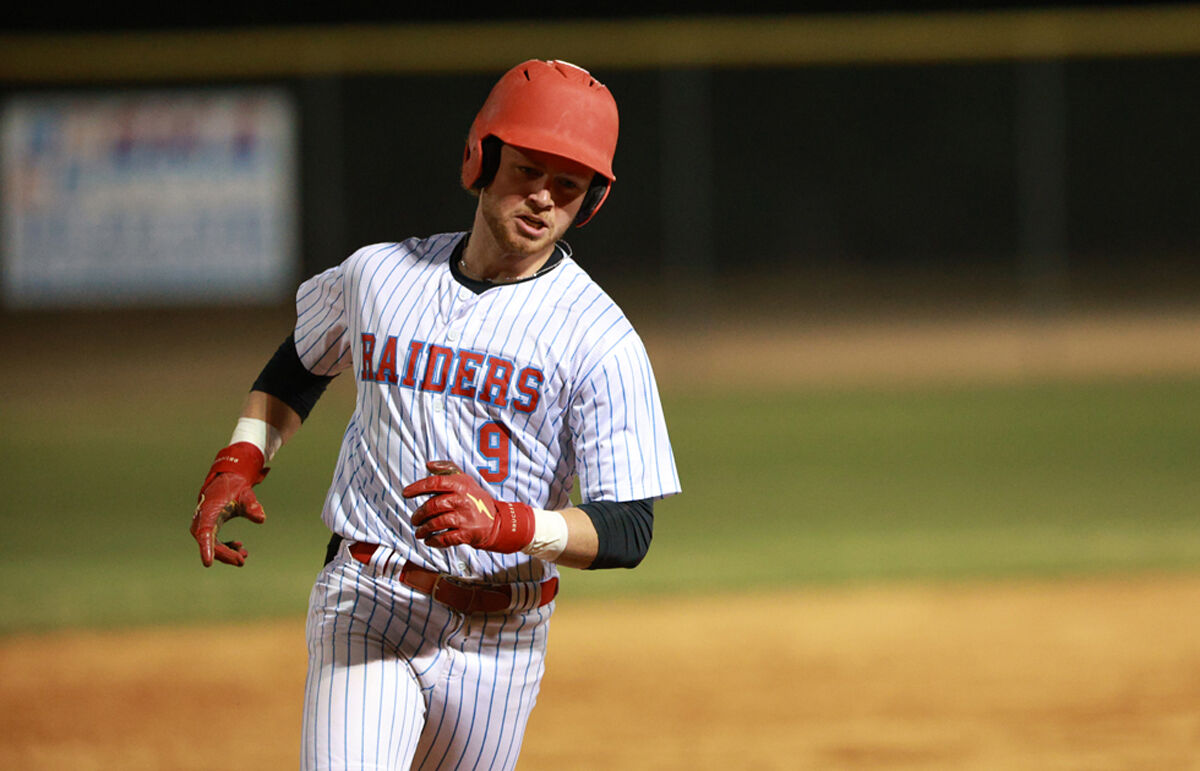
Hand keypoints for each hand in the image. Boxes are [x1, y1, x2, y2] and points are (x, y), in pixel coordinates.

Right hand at [190, 442, 268, 566]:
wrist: (228, 480)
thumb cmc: (236, 487)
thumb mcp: (246, 494)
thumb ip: (252, 506)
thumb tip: (261, 518)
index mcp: (208, 511)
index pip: (205, 533)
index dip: (207, 548)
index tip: (208, 563)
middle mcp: (201, 520)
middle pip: (210, 543)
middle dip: (225, 554)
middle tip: (242, 560)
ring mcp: (203, 524)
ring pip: (212, 544)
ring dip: (227, 552)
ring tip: (244, 555)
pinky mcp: (208, 526)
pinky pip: (214, 541)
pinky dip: (226, 546)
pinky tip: (239, 545)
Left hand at [402, 461, 534, 552]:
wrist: (498, 521)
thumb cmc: (476, 498)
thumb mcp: (465, 480)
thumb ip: (447, 469)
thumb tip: (428, 465)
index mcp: (461, 485)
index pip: (435, 483)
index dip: (418, 487)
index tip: (405, 493)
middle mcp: (463, 500)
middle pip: (433, 505)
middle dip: (419, 514)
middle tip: (414, 519)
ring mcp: (465, 518)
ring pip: (436, 523)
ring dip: (423, 529)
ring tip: (419, 532)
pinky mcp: (467, 533)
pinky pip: (445, 538)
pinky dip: (433, 540)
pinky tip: (429, 540)